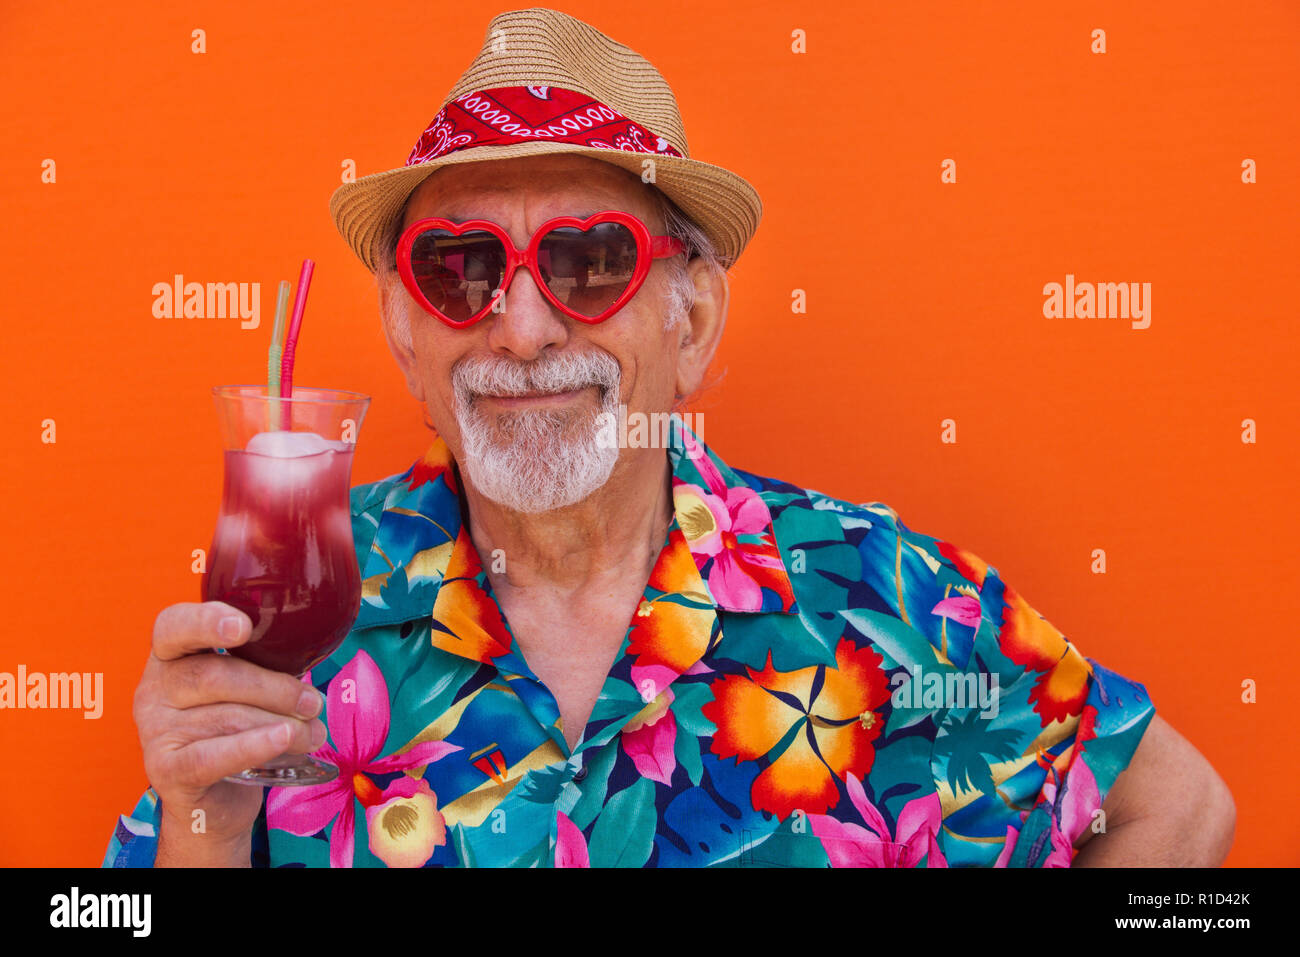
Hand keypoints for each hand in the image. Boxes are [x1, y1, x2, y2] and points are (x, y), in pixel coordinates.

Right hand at [134, 601, 326, 865]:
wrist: (215, 799)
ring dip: (282, 725)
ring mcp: (155, 731)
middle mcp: (155, 689)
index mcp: (171, 656)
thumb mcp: (246, 687)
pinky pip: (214, 755)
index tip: (244, 627)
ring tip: (313, 733)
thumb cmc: (237, 729)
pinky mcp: (166, 770)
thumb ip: (263, 661)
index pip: (174, 626)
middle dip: (275, 689)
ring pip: (226, 717)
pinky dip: (255, 746)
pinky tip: (284, 738)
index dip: (207, 621)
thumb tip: (312, 646)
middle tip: (313, 703)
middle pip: (214, 677)